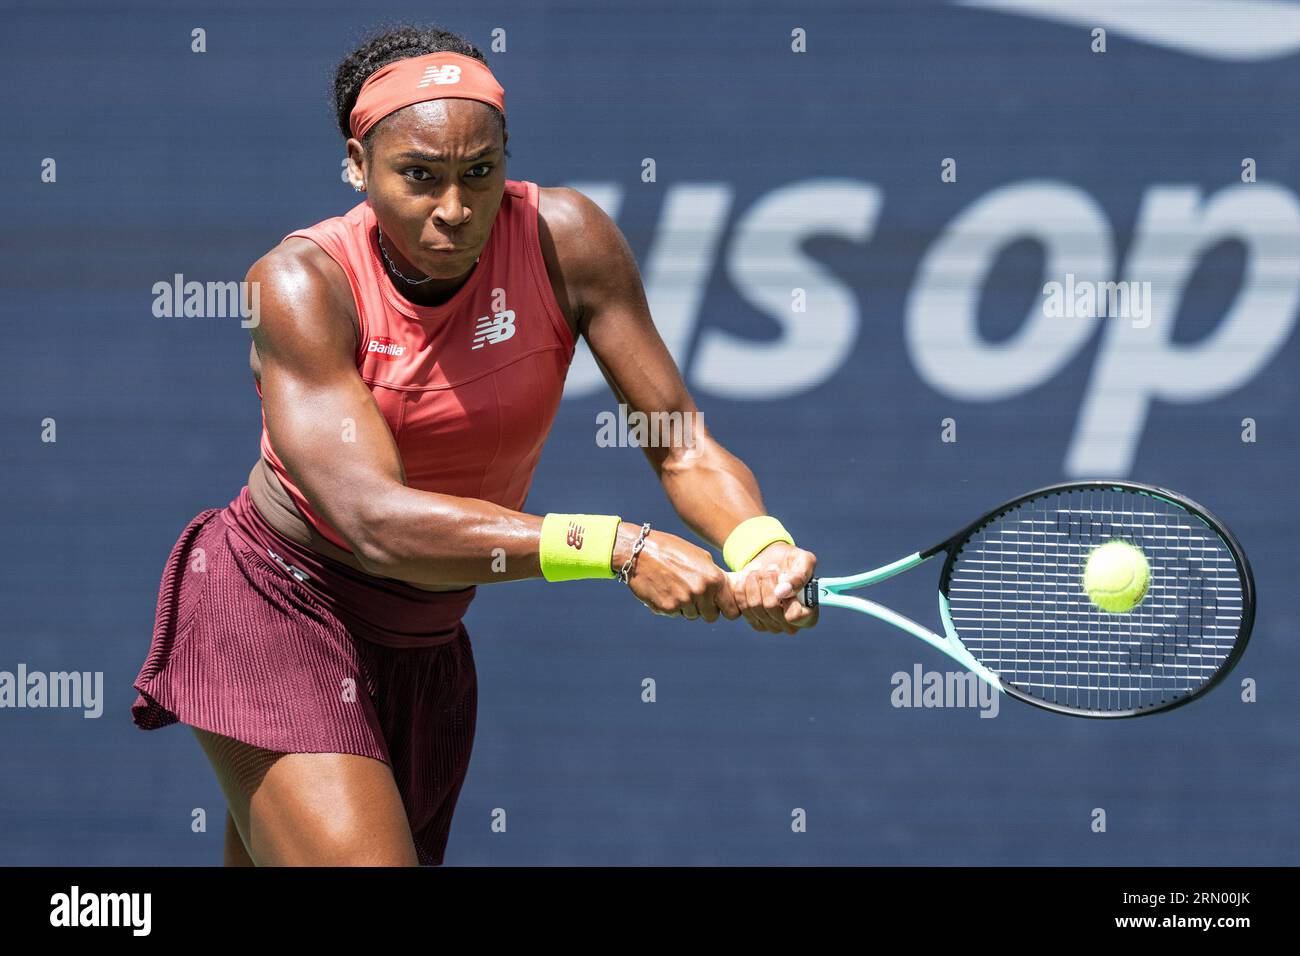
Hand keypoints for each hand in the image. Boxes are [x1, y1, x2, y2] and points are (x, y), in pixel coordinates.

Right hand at [619, 527, 740, 622]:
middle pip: (711, 616)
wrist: (640, 551)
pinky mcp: (667, 608)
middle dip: (705, 609)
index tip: (720, 606)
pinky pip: (675, 614)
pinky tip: (664, 589)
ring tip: (675, 586)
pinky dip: (671, 605)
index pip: (731, 610)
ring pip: (692, 615)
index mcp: (714, 579)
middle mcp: (701, 592)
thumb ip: (715, 576)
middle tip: (694, 595)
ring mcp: (684, 601)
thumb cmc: (672, 550)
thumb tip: (726, 592)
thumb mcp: (700, 557)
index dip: (726, 609)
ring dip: (686, 606)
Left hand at [729, 541, 818, 634]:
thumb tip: (782, 592)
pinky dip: (742, 588)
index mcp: (808, 616)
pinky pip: (742, 606)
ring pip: (755, 605)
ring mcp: (771, 626)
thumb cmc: (794, 562)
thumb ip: (799, 577)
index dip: (786, 596)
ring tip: (759, 571)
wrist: (774, 563)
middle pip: (771, 607)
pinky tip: (748, 579)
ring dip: (754, 581)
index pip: (795, 616)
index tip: (782, 577)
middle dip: (768, 580)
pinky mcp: (754, 621)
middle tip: (771, 567)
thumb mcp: (804, 561)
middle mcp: (791, 626)